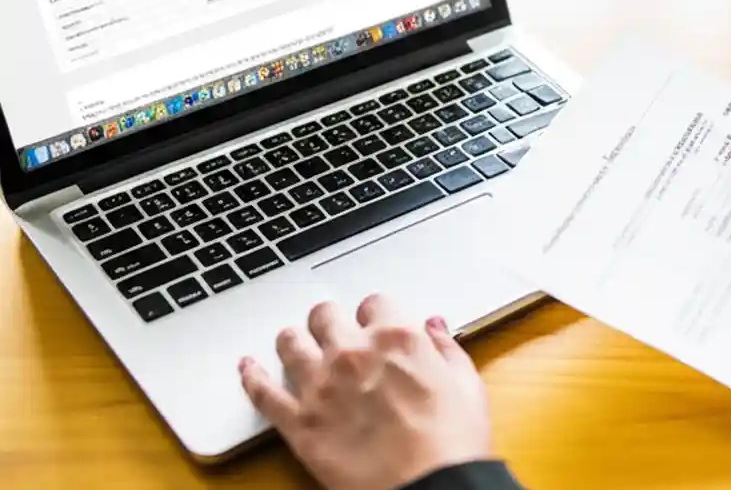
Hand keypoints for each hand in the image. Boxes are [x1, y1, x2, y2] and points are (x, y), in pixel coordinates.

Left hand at [239, 296, 493, 489]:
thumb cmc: (452, 444)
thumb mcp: (467, 386)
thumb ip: (446, 350)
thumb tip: (435, 329)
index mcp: (397, 339)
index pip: (374, 303)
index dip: (375, 313)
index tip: (375, 322)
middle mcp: (353, 354)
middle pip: (325, 316)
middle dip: (330, 320)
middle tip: (332, 329)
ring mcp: (320, 386)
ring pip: (290, 343)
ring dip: (292, 339)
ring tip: (292, 341)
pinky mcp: (299, 423)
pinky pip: (263, 391)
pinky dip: (252, 376)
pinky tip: (247, 368)